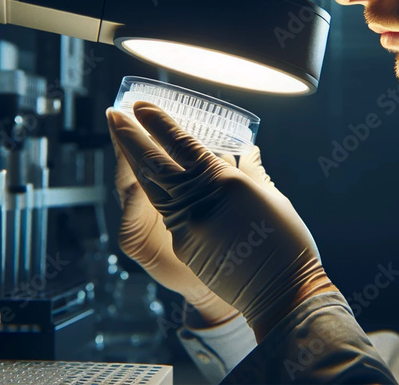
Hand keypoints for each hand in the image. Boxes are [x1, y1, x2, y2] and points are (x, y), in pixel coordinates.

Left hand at [107, 101, 335, 340]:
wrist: (280, 292)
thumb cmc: (285, 244)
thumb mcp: (272, 199)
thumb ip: (252, 172)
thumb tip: (247, 150)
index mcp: (224, 183)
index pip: (183, 145)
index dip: (160, 123)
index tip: (143, 106)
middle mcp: (199, 202)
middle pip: (154, 163)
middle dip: (129, 136)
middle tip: (114, 113)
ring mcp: (186, 226)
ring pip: (150, 187)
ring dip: (131, 161)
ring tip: (120, 138)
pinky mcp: (182, 245)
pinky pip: (163, 210)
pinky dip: (150, 190)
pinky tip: (141, 177)